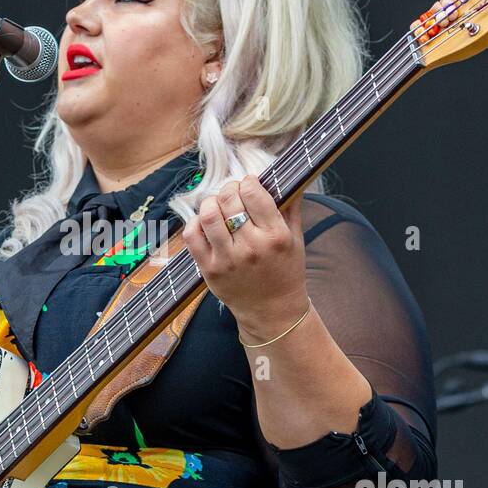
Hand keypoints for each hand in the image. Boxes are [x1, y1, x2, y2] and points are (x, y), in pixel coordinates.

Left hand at [181, 176, 309, 341]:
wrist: (273, 312)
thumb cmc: (286, 272)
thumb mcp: (296, 239)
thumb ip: (290, 206)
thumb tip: (287, 175)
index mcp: (276, 236)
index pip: (253, 192)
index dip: (248, 181)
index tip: (249, 184)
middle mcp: (251, 247)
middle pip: (228, 199)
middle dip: (229, 189)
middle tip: (233, 194)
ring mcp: (227, 259)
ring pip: (208, 214)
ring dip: (211, 203)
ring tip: (219, 207)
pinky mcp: (209, 270)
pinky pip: (192, 235)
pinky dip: (195, 222)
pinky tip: (206, 223)